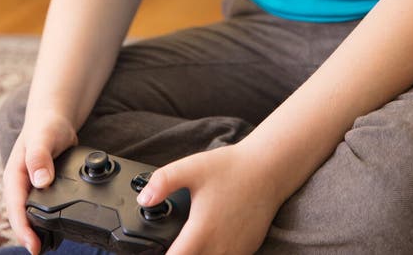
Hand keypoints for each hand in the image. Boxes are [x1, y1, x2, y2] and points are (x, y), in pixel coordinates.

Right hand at [2, 112, 77, 254]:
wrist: (53, 120)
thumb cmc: (46, 126)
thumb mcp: (43, 138)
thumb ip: (39, 157)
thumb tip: (40, 180)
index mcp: (14, 175)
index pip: (15, 207)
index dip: (22, 228)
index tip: (33, 245)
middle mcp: (19, 184)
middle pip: (20, 216)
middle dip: (28, 235)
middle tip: (40, 251)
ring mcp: (29, 187)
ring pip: (29, 214)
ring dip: (35, 230)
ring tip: (47, 246)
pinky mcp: (41, 188)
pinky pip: (40, 208)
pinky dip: (45, 220)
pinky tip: (56, 229)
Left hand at [137, 143, 280, 254]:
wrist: (268, 169)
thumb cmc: (231, 168)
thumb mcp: (192, 167)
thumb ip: (163, 181)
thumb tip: (144, 198)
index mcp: (201, 234)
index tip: (151, 252)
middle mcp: (218, 250)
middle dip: (181, 254)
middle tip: (174, 242)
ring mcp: (234, 253)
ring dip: (196, 254)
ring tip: (189, 242)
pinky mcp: (246, 251)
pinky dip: (213, 254)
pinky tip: (208, 241)